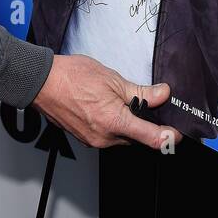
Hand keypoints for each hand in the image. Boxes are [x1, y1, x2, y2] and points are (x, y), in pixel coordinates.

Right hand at [32, 53, 178, 149]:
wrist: (41, 82)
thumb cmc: (71, 77)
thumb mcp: (112, 79)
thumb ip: (140, 92)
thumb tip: (161, 95)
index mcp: (114, 122)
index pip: (151, 138)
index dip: (168, 137)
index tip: (176, 133)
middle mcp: (104, 137)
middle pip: (136, 137)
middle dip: (142, 122)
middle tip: (139, 101)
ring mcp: (93, 141)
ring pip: (122, 136)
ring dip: (125, 122)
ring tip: (113, 99)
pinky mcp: (85, 139)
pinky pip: (107, 135)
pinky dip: (111, 123)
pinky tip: (102, 105)